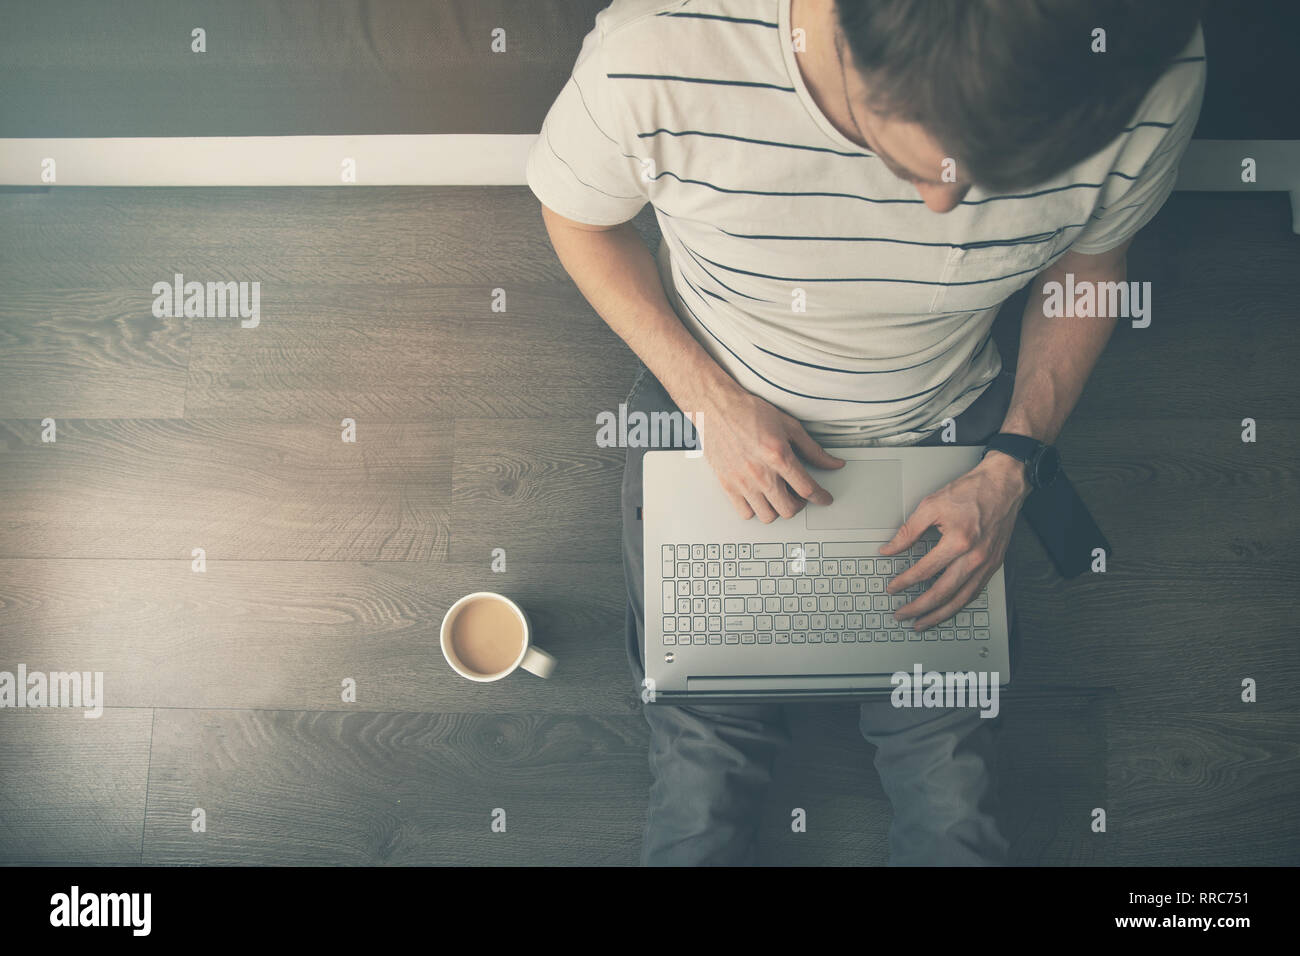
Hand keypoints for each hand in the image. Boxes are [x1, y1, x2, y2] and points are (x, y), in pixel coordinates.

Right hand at [695, 388, 844, 521]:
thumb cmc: (748, 412)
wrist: (716, 407)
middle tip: (799, 495)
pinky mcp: (727, 485)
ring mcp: (742, 481)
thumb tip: (833, 463)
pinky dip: (756, 510)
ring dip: (778, 509)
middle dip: (800, 505)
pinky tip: (759, 497)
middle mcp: (760, 472)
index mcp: (778, 455)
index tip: (824, 498)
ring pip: (768, 516)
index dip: (821, 497)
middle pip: (789, 508)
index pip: (807, 488)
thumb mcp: (789, 426)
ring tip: (779, 496)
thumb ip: (813, 449)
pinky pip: (746, 513)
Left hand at [879, 450, 1030, 630]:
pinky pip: (974, 592)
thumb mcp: (932, 505)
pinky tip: (946, 609)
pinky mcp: (994, 565)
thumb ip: (908, 531)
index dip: (905, 582)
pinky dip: (958, 605)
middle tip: (902, 615)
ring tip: (922, 623)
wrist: (1004, 484)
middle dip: (919, 608)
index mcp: (959, 541)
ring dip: (939, 615)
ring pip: (960, 600)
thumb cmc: (971, 491)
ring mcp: (987, 564)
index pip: (925, 570)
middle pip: (942, 593)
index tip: (892, 588)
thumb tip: (890, 549)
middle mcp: (975, 557)